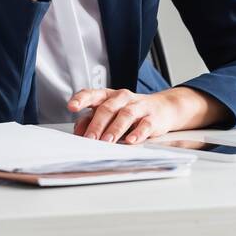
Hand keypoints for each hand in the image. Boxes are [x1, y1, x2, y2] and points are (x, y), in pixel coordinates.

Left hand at [68, 87, 224, 143]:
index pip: (93, 94)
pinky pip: (145, 125)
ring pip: (126, 115)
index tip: (72, 106)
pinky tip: (131, 141)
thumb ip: (91, 120)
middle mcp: (123, 98)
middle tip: (90, 138)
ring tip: (107, 141)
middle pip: (108, 108)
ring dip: (115, 129)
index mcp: (109, 96)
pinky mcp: (153, 118)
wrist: (163, 108)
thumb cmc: (131, 111)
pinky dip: (138, 133)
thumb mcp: (110, 113)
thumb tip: (78, 132)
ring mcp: (139, 107)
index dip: (82, 99)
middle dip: (98, 124)